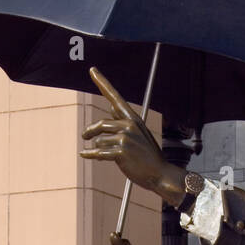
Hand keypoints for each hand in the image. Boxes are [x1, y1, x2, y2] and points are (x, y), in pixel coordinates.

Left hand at [81, 68, 183, 202]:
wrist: (160, 174)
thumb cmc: (147, 156)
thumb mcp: (138, 134)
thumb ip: (123, 121)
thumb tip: (111, 105)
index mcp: (133, 119)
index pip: (115, 97)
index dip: (102, 83)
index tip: (92, 70)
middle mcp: (129, 125)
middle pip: (101, 124)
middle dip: (90, 132)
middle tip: (84, 136)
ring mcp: (126, 138)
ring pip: (100, 141)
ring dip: (97, 149)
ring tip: (97, 154)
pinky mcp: (121, 151)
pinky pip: (99, 152)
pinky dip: (90, 154)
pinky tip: (84, 154)